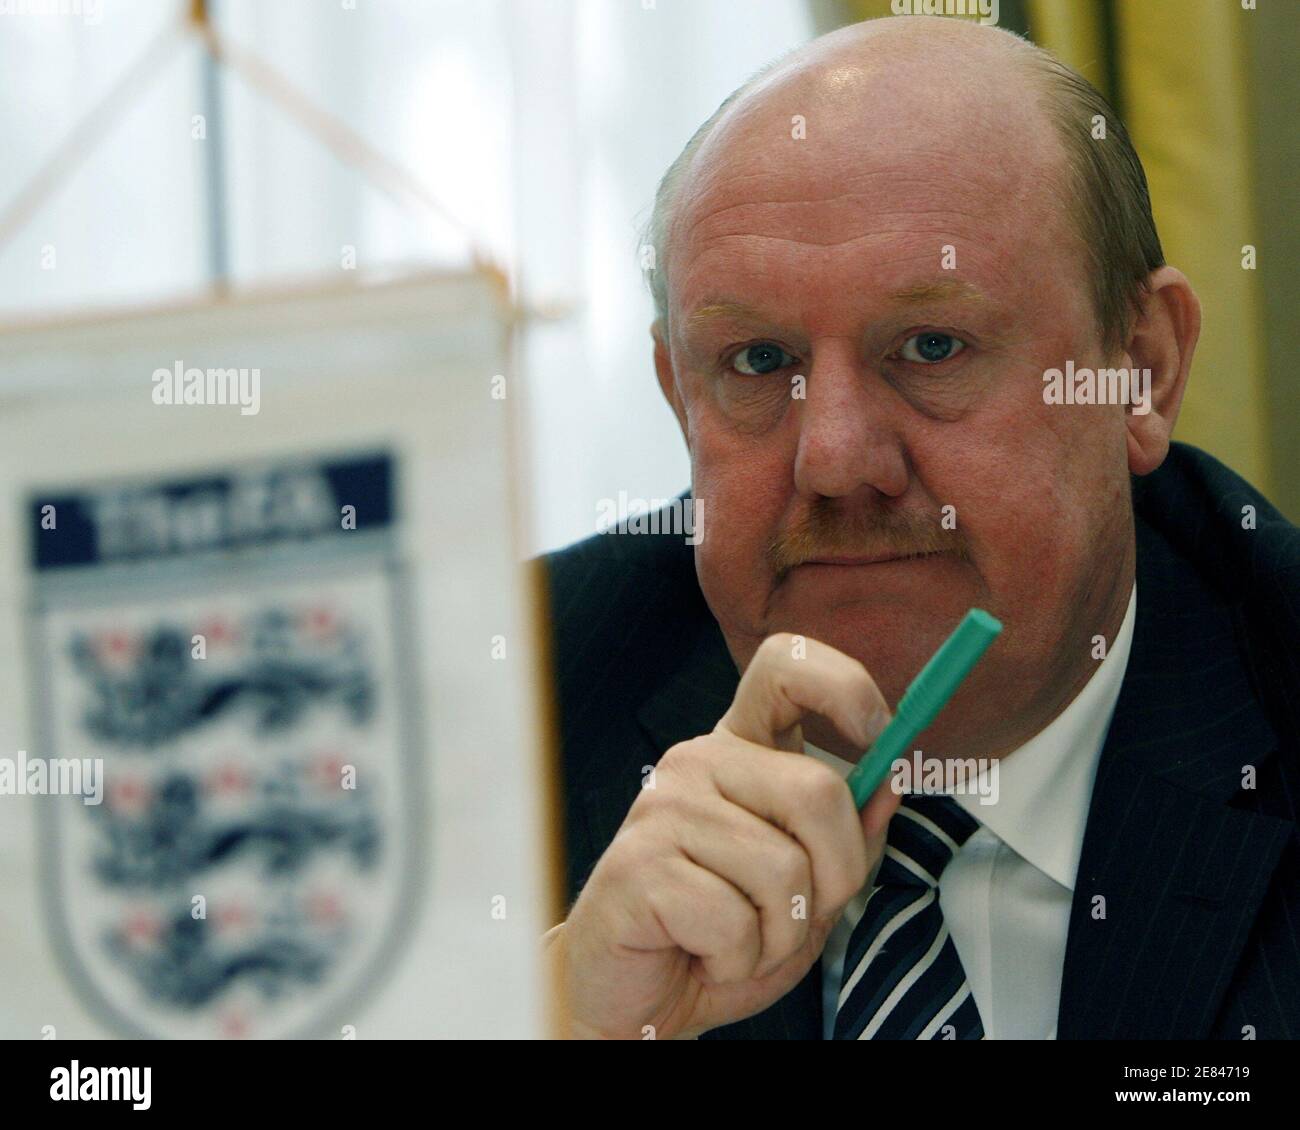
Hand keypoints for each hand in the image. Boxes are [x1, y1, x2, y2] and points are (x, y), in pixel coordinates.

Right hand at [549, 633, 901, 1038]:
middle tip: (798, 916)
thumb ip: (849, 837)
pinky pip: (734, 921)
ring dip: (781, 935)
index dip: (844, 686)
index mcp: (740, 750)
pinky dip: (738, 961)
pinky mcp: (638, 864)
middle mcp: (698, 761)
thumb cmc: (719, 934)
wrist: (635, 995)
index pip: (784, 667)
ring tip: (739, 941)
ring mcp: (663, 806)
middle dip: (837, 878)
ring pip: (784, 870)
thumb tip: (891, 784)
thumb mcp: (808, 890)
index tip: (879, 735)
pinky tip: (703, 955)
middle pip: (817, 792)